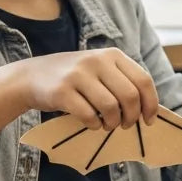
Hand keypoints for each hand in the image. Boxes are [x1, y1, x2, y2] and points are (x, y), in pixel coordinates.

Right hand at [16, 48, 158, 130]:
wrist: (30, 76)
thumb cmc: (73, 78)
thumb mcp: (99, 69)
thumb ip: (122, 81)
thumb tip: (149, 109)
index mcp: (112, 55)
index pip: (143, 80)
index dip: (151, 103)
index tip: (149, 120)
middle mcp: (96, 61)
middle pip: (129, 96)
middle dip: (132, 117)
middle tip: (125, 125)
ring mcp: (78, 75)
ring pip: (110, 108)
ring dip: (112, 123)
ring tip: (108, 125)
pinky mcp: (62, 91)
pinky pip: (89, 116)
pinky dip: (94, 125)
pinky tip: (91, 124)